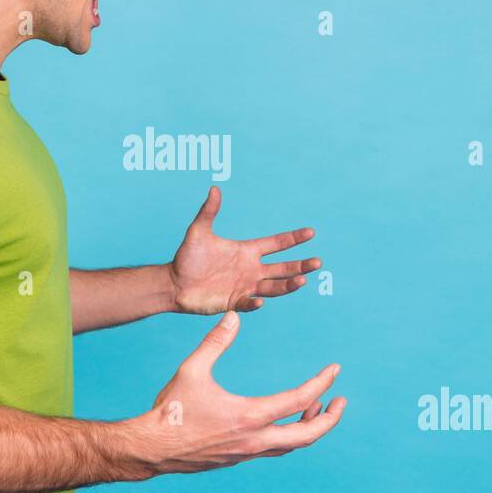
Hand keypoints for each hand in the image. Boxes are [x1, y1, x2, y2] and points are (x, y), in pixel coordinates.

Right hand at [126, 311, 345, 476]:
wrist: (152, 448)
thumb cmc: (171, 410)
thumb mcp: (192, 370)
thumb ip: (215, 342)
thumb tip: (234, 315)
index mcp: (249, 416)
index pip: (298, 401)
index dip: (321, 384)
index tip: (335, 370)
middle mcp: (254, 439)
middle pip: (307, 436)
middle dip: (329, 419)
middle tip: (341, 402)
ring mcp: (247, 452)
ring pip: (290, 445)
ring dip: (308, 427)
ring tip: (315, 409)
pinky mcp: (237, 457)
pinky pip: (273, 448)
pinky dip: (287, 434)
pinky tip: (281, 421)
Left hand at [167, 185, 321, 314]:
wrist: (173, 283)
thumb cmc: (187, 257)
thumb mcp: (198, 231)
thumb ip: (209, 212)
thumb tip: (214, 188)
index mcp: (247, 251)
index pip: (276, 244)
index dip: (293, 239)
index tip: (311, 232)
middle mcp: (251, 269)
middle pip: (282, 268)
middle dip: (300, 265)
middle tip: (318, 262)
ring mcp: (244, 286)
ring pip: (273, 287)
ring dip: (287, 285)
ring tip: (302, 281)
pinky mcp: (233, 302)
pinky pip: (247, 303)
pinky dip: (254, 303)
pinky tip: (259, 301)